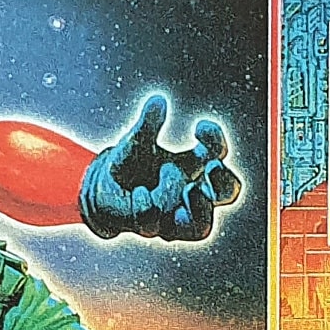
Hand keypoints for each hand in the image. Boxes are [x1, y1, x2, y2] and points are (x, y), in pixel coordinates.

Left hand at [80, 95, 238, 240]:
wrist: (101, 189)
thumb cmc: (129, 165)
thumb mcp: (136, 140)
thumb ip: (148, 124)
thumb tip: (157, 102)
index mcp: (193, 168)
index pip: (218, 154)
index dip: (215, 140)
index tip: (200, 126)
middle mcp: (190, 195)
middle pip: (227, 193)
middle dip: (224, 181)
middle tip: (212, 166)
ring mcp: (174, 216)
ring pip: (200, 226)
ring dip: (192, 204)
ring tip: (175, 180)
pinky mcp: (152, 228)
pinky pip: (157, 222)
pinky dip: (148, 205)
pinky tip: (139, 193)